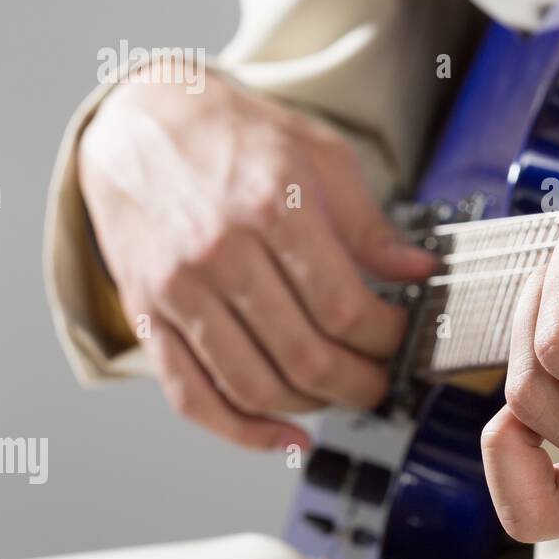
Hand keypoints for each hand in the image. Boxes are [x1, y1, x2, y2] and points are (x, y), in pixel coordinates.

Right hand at [79, 68, 435, 449]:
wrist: (140, 120)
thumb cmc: (237, 134)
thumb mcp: (319, 154)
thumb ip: (369, 223)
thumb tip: (419, 272)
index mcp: (273, 206)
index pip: (344, 307)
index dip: (385, 338)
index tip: (401, 337)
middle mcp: (220, 252)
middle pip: (304, 355)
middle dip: (360, 383)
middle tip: (383, 380)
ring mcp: (178, 289)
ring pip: (253, 384)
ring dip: (313, 406)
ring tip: (342, 396)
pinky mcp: (147, 315)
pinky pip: (191, 395)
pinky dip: (242, 432)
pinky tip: (285, 438)